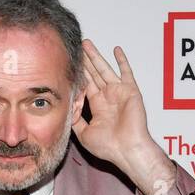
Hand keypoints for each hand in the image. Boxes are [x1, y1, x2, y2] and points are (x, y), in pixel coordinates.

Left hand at [73, 40, 172, 194]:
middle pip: (93, 74)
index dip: (78, 75)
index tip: (68, 64)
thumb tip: (65, 110)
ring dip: (96, 57)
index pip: (86, 85)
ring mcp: (119, 93)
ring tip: (86, 44)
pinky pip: (126, 72)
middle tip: (75, 47)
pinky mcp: (130, 91)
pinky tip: (116, 50)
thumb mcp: (84, 133)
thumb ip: (75, 120)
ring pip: (104, 70)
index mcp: (98, 107)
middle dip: (84, 61)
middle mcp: (108, 98)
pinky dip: (122, 61)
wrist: (127, 150)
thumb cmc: (109, 147)